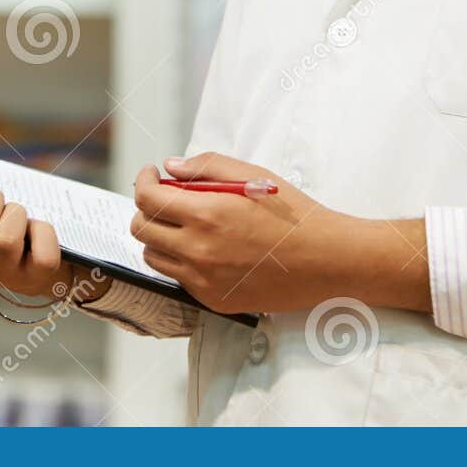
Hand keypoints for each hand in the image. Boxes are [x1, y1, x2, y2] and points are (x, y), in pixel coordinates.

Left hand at [129, 153, 417, 316]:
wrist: (325, 260)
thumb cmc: (292, 215)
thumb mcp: (252, 175)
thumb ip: (206, 167)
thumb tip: (171, 167)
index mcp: (206, 214)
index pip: (148, 199)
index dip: (143, 181)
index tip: (152, 174)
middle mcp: (197, 250)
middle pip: (141, 230)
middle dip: (146, 208)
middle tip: (164, 198)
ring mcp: (203, 280)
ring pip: (154, 257)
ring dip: (160, 236)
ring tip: (184, 223)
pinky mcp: (212, 299)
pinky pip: (179, 278)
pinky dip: (181, 260)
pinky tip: (206, 247)